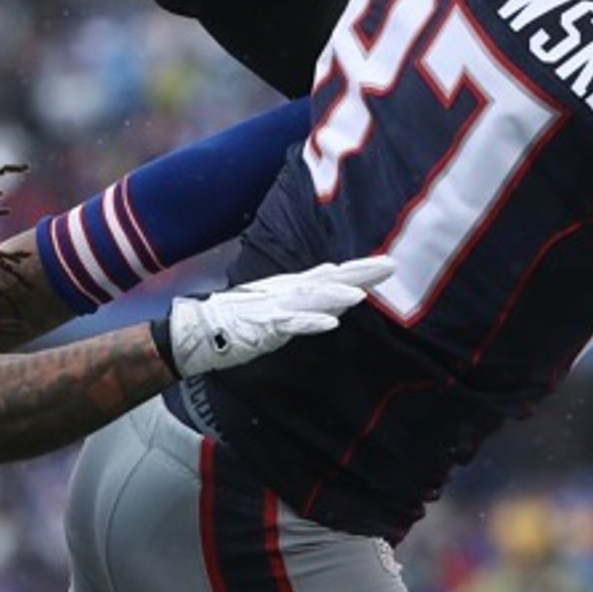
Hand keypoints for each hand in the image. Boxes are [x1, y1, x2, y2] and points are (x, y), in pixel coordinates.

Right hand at [161, 255, 394, 376]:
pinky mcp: (265, 325)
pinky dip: (312, 323)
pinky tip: (332, 324)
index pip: (333, 274)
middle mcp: (289, 291)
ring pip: (312, 298)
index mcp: (294, 286)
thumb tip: (333, 274)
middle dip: (360, 273)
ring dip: (337, 295)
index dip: (361, 269)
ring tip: (361, 294)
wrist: (202, 328)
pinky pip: (292, 324)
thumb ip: (309, 288)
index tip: (388, 264)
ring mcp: (277, 306)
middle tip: (390, 266)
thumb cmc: (242, 316)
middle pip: (330, 279)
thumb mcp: (280, 296)